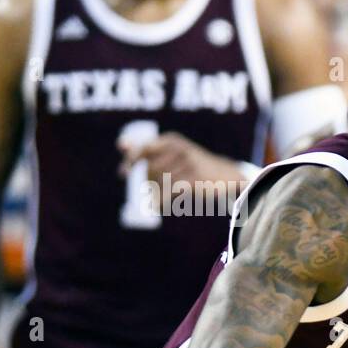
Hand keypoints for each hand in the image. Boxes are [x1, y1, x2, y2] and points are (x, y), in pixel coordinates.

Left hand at [118, 132, 248, 214]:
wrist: (226, 175)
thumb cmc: (194, 165)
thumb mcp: (172, 152)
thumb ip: (148, 149)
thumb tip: (121, 144)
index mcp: (171, 140)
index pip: (143, 149)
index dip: (131, 161)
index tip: (122, 174)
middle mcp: (179, 148)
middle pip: (151, 169)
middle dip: (148, 182)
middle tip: (150, 191)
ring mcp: (187, 162)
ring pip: (160, 182)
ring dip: (156, 193)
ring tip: (156, 200)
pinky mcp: (194, 178)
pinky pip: (169, 191)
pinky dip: (161, 200)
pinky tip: (156, 207)